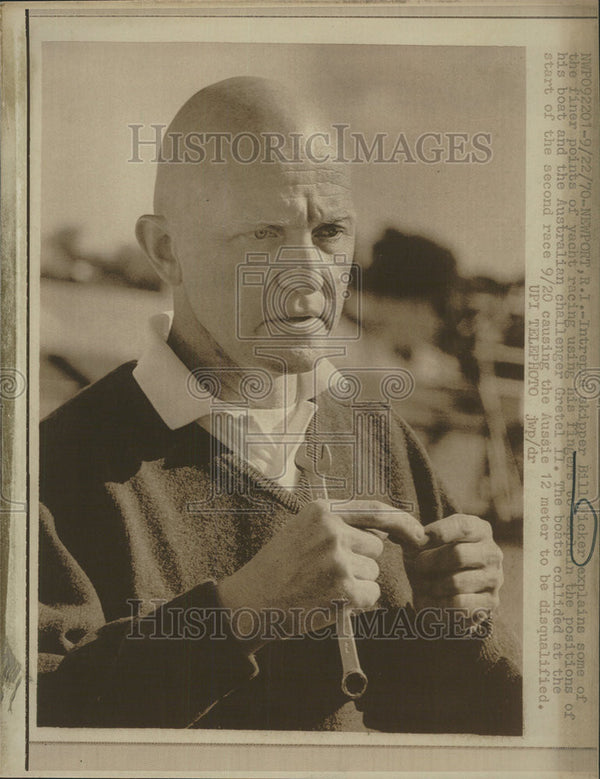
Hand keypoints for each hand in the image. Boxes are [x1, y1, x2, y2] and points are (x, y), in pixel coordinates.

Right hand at [217, 499, 424, 652]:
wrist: (251, 600)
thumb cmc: (278, 567)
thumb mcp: (302, 530)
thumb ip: (337, 523)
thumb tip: (382, 531)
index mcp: (322, 510)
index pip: (375, 510)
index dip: (402, 522)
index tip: (419, 533)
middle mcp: (331, 529)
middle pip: (376, 547)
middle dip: (362, 562)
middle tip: (329, 573)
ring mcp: (337, 559)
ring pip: (374, 573)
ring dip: (358, 584)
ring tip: (323, 587)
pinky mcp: (342, 588)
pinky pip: (371, 596)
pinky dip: (357, 604)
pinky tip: (330, 601)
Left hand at [404, 514, 503, 620]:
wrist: (440, 592)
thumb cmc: (431, 559)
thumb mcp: (421, 542)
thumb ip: (411, 533)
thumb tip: (405, 533)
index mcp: (479, 530)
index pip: (463, 526)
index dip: (437, 533)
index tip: (418, 540)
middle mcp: (491, 552)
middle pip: (458, 554)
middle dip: (430, 561)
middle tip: (417, 565)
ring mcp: (494, 578)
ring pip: (457, 582)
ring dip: (431, 585)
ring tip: (422, 584)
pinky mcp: (490, 603)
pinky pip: (459, 604)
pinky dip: (438, 603)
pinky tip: (432, 600)